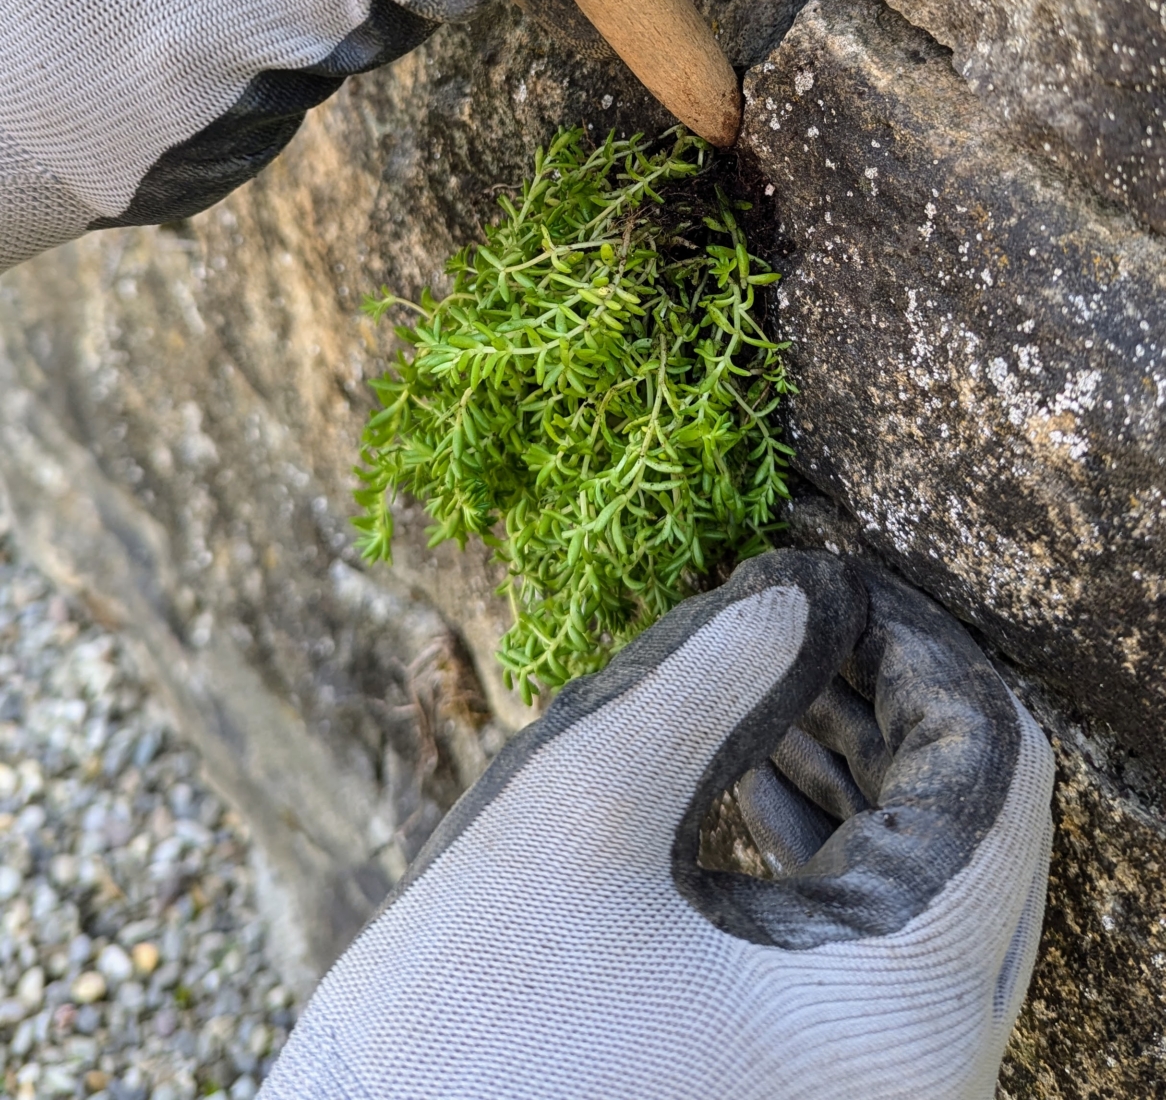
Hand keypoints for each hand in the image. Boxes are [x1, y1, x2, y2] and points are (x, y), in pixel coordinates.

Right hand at [260, 550, 1053, 1099]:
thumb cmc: (463, 1025)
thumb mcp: (584, 804)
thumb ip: (719, 669)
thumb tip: (810, 584)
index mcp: (896, 1011)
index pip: (994, 776)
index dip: (922, 651)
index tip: (838, 579)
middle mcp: (920, 1075)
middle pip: (980, 833)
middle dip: (898, 704)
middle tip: (807, 616)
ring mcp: (873, 1095)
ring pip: (934, 889)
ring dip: (869, 768)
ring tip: (784, 675)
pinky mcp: (818, 1096)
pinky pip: (880, 948)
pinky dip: (837, 846)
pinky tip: (764, 777)